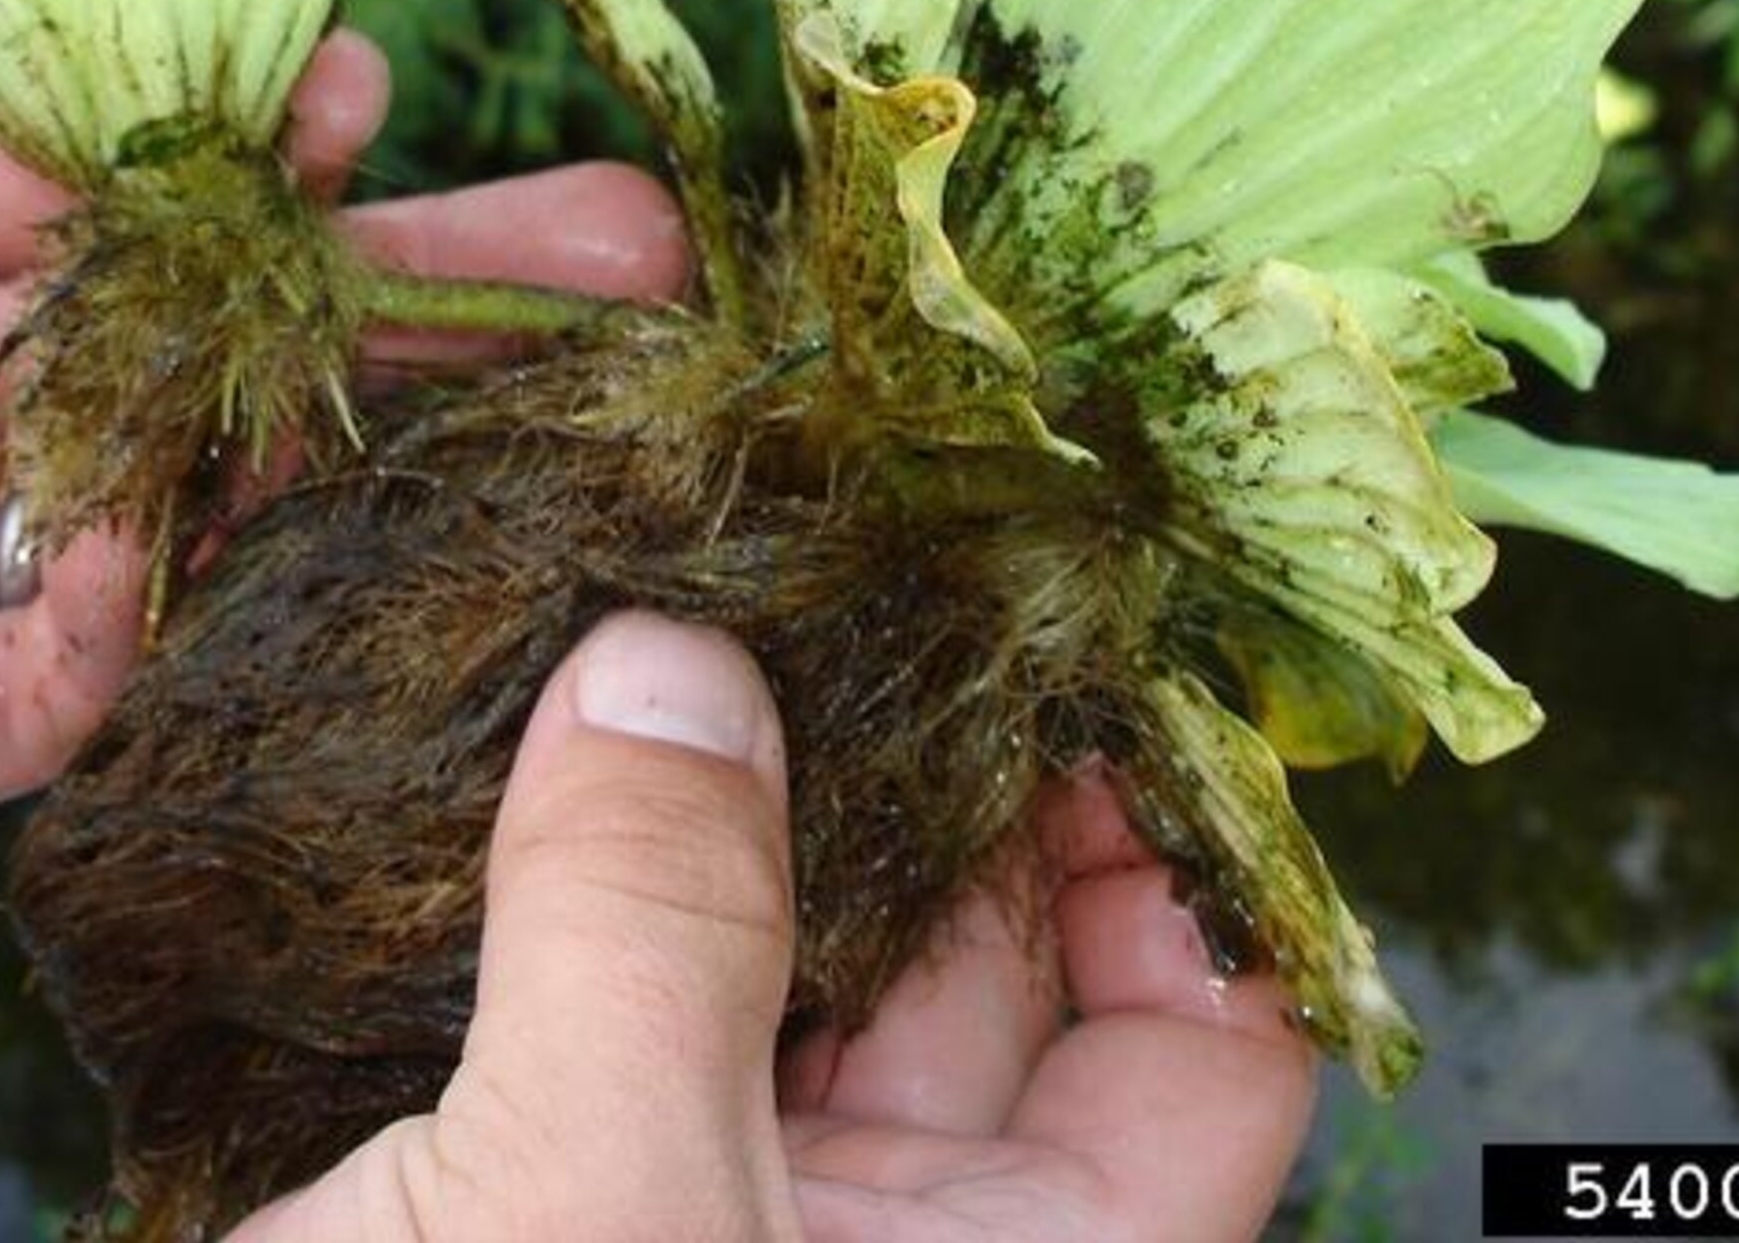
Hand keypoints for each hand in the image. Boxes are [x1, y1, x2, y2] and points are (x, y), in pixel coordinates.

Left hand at [0, 0, 685, 931]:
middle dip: (425, 277)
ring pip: (197, 494)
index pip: (122, 138)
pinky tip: (228, 568)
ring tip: (576, 420)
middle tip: (639, 241)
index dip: (256, 109)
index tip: (365, 77)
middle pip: (223, 316)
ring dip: (366, 454)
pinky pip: (61, 687)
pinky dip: (147, 634)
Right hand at [239, 614, 1316, 1242]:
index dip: (1170, 837)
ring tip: (684, 599)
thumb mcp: (591, 1212)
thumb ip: (654, 929)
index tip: (1074, 641)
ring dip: (735, 800)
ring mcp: (706, 1229)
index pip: (1201, 1042)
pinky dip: (583, 871)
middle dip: (924, 767)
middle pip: (984, 975)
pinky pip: (607, 1003)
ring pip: (779, 974)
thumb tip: (673, 662)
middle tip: (843, 562)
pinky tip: (539, 727)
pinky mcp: (538, 1210)